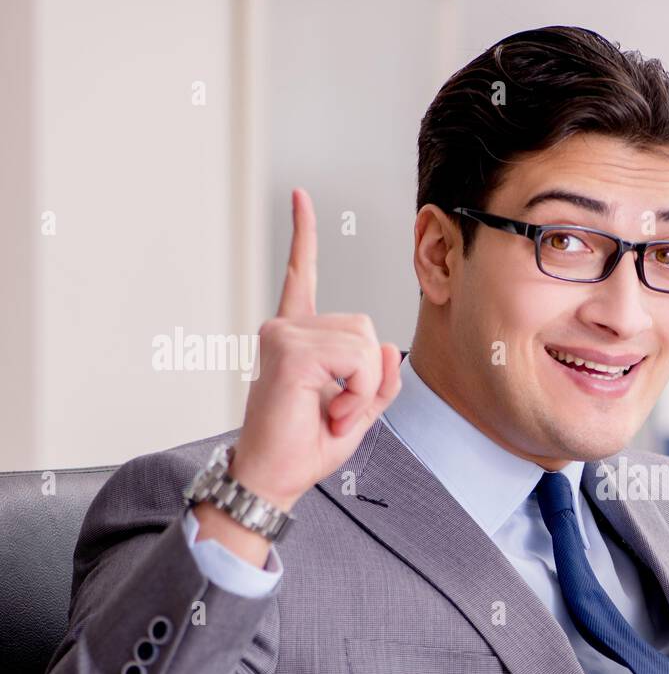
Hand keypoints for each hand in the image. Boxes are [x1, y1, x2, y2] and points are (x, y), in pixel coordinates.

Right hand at [232, 187, 402, 511]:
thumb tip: (388, 347)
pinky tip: (330, 410)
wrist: (274, 477)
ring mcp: (284, 336)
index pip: (300, 276)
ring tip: (331, 412)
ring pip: (364, 346)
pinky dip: (356, 392)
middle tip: (338, 410)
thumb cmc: (306, 445)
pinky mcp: (289, 351)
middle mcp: (285, 328)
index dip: (303, 236)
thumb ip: (380, 377)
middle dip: (368, 377)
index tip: (300, 196)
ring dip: (362, 389)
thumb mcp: (359, 409)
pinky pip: (355, 359)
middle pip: (364, 328)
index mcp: (296, 337)